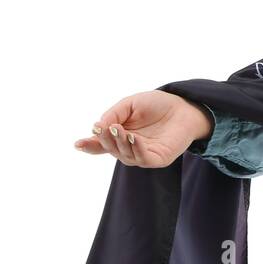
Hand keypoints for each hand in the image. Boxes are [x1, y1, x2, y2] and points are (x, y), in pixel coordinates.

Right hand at [73, 91, 212, 168]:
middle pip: (112, 149)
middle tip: (104, 127)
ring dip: (120, 143)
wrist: (185, 105)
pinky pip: (144, 159)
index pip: (102, 144)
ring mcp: (144, 155)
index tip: (77, 144)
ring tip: (119, 129)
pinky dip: (136, 149)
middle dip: (106, 139)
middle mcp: (130, 148)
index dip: (90, 145)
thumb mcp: (130, 104)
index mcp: (121, 136)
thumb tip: (97, 127)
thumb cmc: (157, 105)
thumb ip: (114, 114)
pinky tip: (133, 138)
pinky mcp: (158, 158)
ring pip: (125, 155)